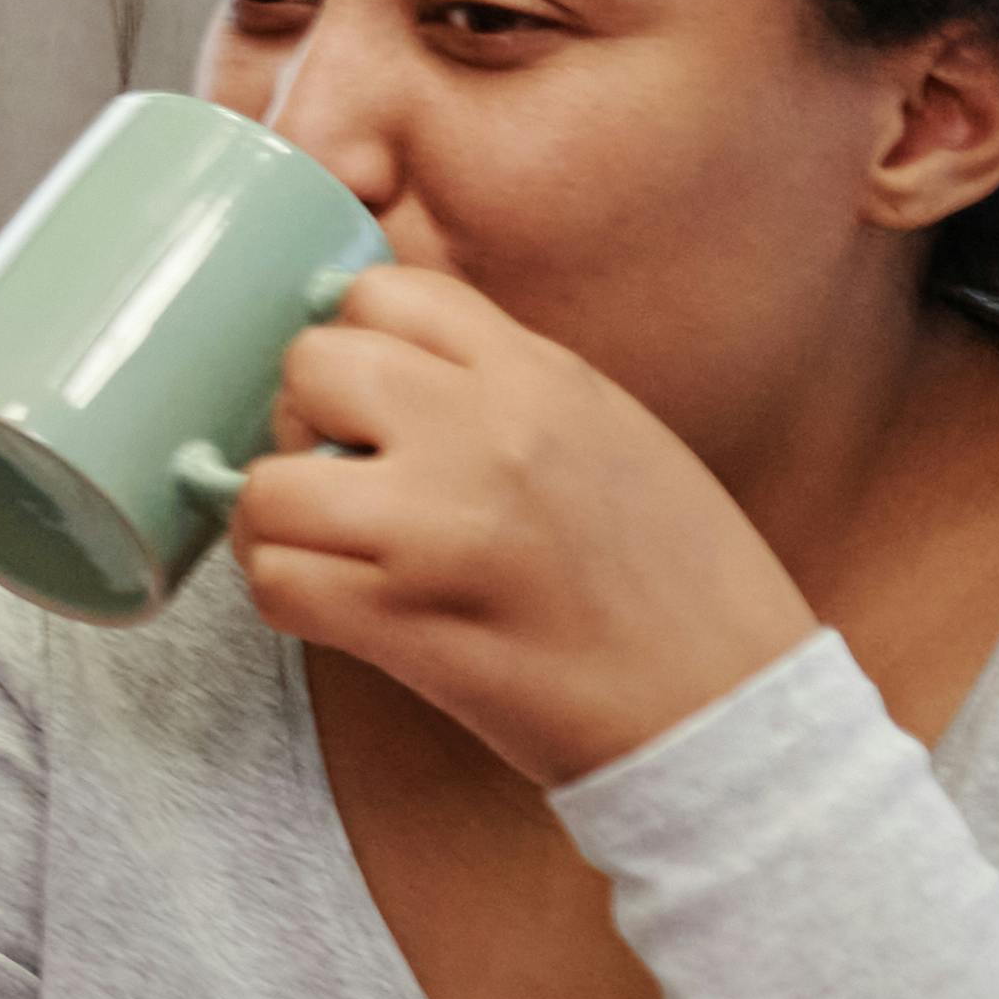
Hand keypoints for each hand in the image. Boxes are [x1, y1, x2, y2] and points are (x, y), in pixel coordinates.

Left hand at [222, 265, 823, 785]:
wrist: (731, 707)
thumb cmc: (679, 580)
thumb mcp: (612, 432)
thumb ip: (505, 385)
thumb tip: (388, 360)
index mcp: (541, 377)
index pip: (383, 291)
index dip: (356, 342)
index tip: (373, 399)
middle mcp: (484, 432)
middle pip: (308, 365)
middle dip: (305, 419)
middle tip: (348, 475)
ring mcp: (435, 527)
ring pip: (267, 481)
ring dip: (282, 519)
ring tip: (333, 548)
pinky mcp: (402, 621)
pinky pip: (273, 581)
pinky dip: (285, 594)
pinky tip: (337, 607)